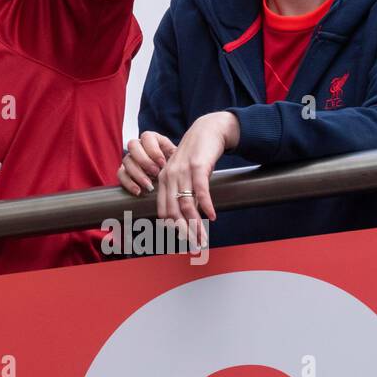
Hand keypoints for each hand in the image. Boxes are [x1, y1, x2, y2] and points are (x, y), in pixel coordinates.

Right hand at [117, 131, 176, 195]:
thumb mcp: (178, 159)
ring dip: (137, 173)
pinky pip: (121, 174)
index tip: (162, 163)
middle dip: (144, 160)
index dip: (153, 150)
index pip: (146, 137)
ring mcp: (130, 158)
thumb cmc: (175, 165)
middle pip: (132, 145)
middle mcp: (138, 146)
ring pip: (126, 160)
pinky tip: (138, 191)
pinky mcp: (124, 171)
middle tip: (155, 172)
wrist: (170, 178)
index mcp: (152, 139)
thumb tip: (182, 163)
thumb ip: (178, 158)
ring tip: (149, 185)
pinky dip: (129, 183)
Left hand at [158, 112, 238, 241]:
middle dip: (185, 232)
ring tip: (203, 238)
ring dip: (195, 224)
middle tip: (195, 247)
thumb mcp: (184, 174)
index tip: (183, 242)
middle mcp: (169, 177)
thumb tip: (189, 216)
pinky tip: (212, 216)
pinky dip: (206, 205)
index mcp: (164, 181)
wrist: (207, 130)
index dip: (173, 228)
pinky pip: (200, 190)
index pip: (164, 211)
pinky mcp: (197, 166)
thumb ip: (183, 192)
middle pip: (174, 211)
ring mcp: (182, 171)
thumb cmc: (196, 155)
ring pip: (186, 204)